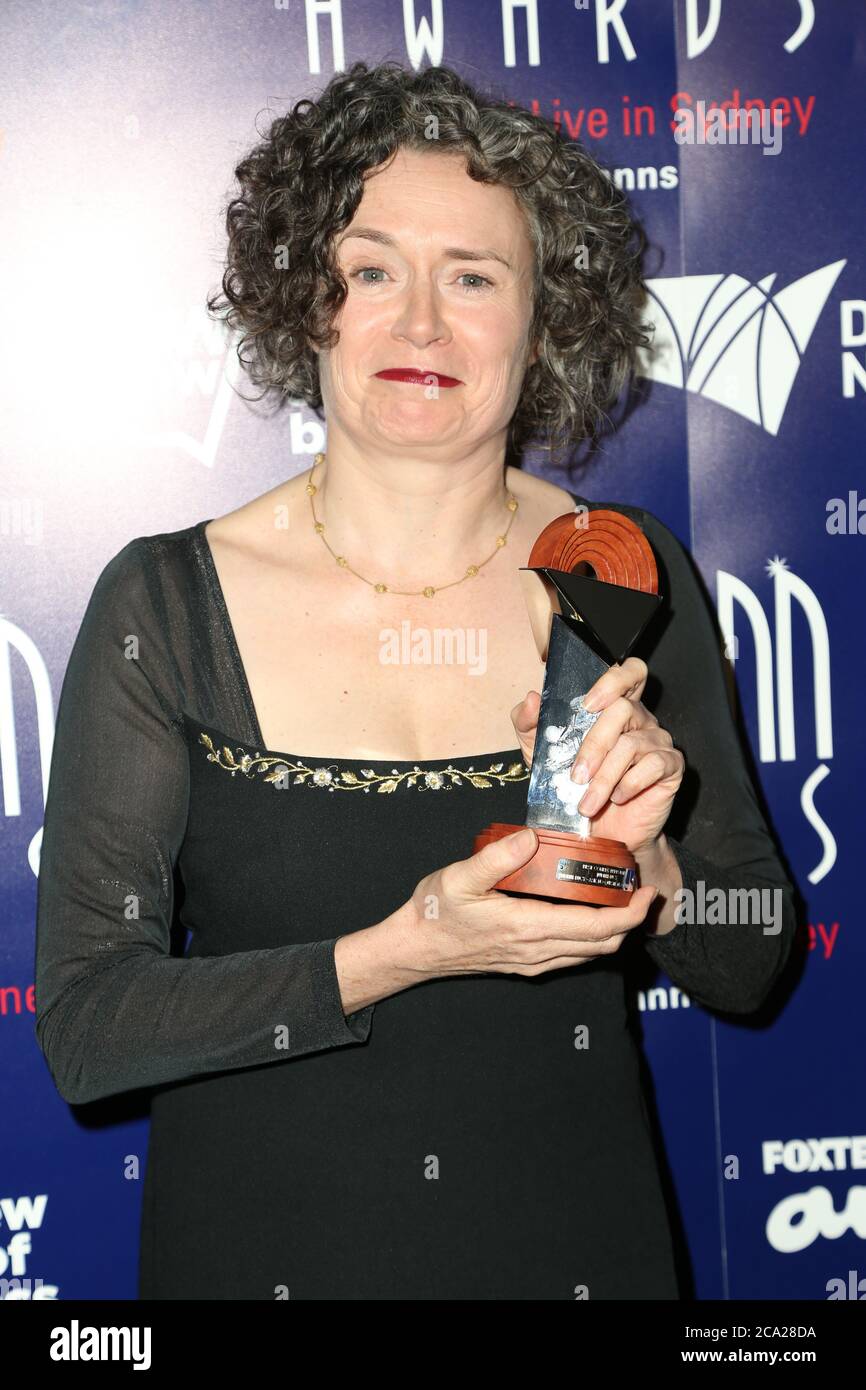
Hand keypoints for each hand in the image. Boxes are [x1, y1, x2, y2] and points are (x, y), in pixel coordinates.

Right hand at [406, 827, 658, 978]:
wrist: (415, 947)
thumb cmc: (436, 910)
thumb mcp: (460, 876)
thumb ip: (497, 857)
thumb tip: (532, 837)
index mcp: (528, 927)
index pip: (596, 927)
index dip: (629, 912)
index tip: (645, 890)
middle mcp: (537, 950)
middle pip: (602, 944)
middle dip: (630, 920)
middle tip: (641, 890)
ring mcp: (533, 961)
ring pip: (590, 953)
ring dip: (613, 930)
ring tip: (621, 899)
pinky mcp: (526, 965)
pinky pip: (572, 955)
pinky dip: (592, 937)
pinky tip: (589, 913)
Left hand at [510, 658, 684, 856]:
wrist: (598, 835)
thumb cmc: (572, 789)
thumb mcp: (541, 756)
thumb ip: (530, 724)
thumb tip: (532, 698)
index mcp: (612, 709)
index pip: (629, 673)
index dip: (613, 680)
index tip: (589, 704)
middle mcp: (640, 719)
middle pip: (624, 708)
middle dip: (595, 743)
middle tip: (577, 775)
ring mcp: (658, 741)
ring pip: (632, 744)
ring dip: (605, 777)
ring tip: (587, 803)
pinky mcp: (671, 767)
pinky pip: (654, 765)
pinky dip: (629, 784)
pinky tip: (617, 798)